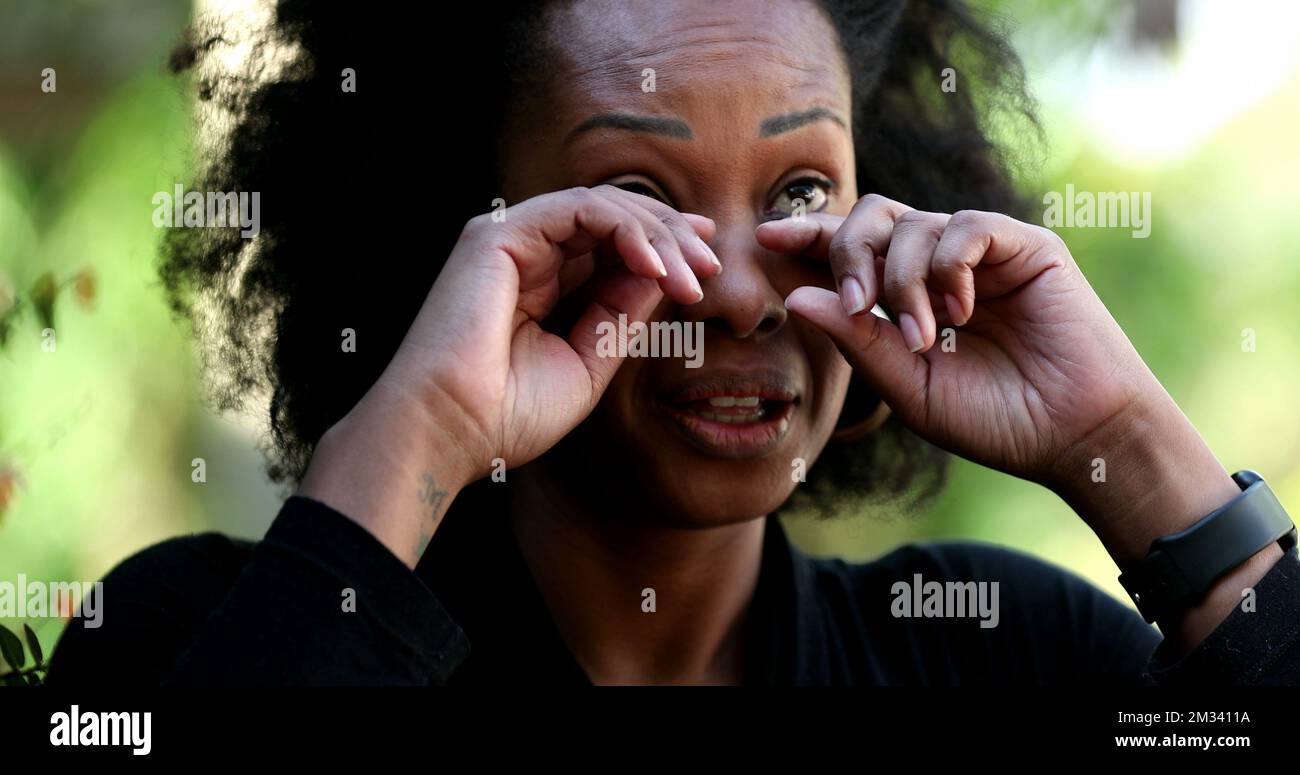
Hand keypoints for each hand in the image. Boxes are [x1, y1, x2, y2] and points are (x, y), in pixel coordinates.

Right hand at [301, 185, 718, 564]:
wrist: (450, 431)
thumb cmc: (508, 413)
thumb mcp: (588, 362)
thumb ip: (621, 316)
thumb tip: (663, 277)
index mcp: (543, 284)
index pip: (613, 246)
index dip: (664, 247)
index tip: (709, 265)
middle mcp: (526, 254)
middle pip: (614, 219)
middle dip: (671, 236)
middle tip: (712, 266)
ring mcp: (510, 239)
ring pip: (602, 207)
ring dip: (656, 234)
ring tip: (691, 273)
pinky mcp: (497, 234)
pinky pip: (578, 210)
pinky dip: (624, 229)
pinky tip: (655, 265)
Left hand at [768, 195, 1239, 550]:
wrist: (1073, 435)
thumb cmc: (994, 420)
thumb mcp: (908, 387)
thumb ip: (857, 343)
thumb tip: (795, 298)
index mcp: (907, 297)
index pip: (849, 250)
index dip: (808, 238)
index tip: (763, 239)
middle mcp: (940, 265)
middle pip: (872, 218)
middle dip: (847, 251)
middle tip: (856, 303)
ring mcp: (983, 252)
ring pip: (912, 222)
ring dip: (902, 279)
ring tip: (923, 336)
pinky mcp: (1026, 246)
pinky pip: (965, 227)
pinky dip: (948, 267)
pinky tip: (961, 312)